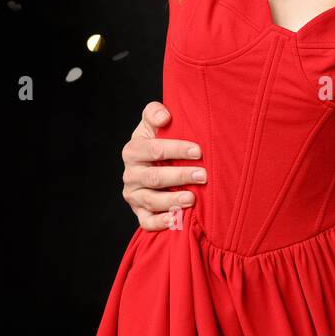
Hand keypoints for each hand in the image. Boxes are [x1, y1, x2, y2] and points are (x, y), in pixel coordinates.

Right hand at [121, 101, 206, 230]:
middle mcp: (131, 174)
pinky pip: (147, 222)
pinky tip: (177, 219)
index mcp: (133, 150)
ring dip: (173, 200)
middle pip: (154, 177)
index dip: (176, 149)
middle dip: (179, 176)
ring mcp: (134, 195)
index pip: (153, 149)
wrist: (153, 162)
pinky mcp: (139, 213)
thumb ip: (154, 112)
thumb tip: (165, 117)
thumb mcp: (153, 122)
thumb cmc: (159, 140)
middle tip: (203, 175)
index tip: (199, 151)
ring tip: (193, 198)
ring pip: (151, 201)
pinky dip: (161, 223)